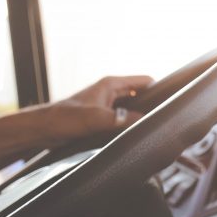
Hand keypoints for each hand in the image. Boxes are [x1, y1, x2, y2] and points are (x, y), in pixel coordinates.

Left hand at [28, 75, 154, 145]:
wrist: (43, 130)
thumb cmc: (64, 118)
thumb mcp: (96, 118)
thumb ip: (120, 119)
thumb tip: (144, 121)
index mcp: (111, 84)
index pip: (145, 80)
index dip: (160, 88)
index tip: (173, 100)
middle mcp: (111, 92)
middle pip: (141, 95)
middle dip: (152, 106)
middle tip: (166, 119)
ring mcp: (107, 105)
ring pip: (132, 109)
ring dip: (140, 117)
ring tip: (153, 128)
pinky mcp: (102, 117)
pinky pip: (122, 119)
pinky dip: (129, 125)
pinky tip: (135, 136)